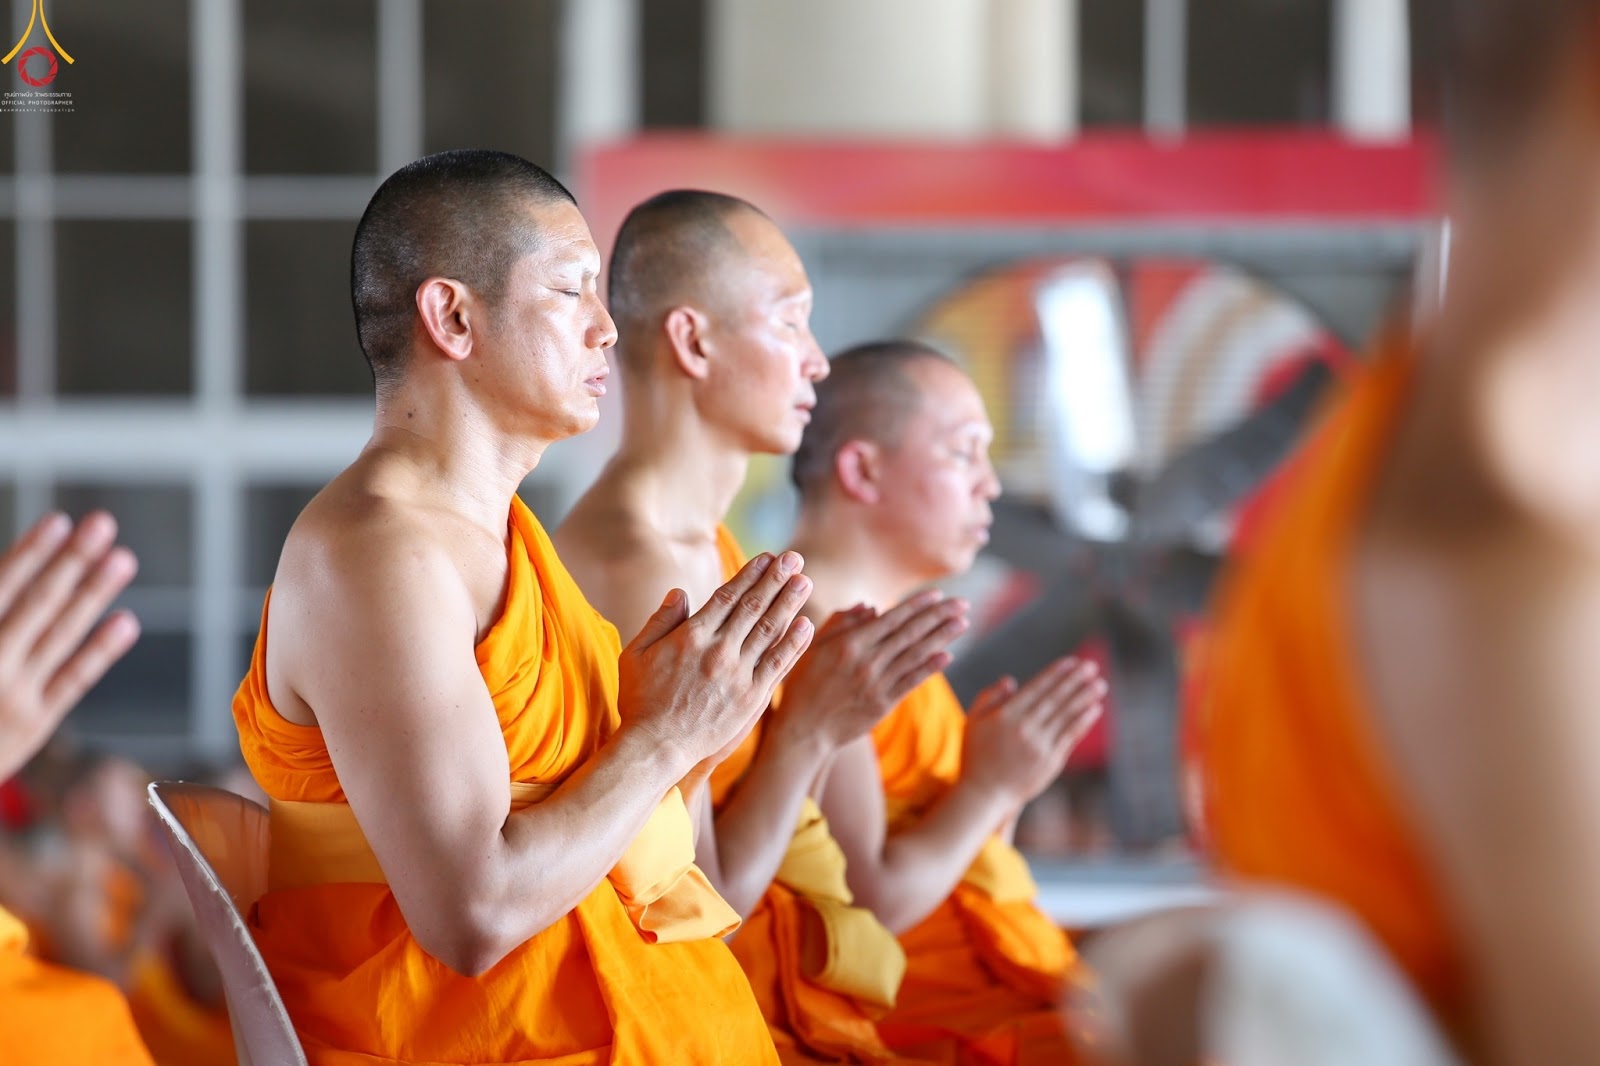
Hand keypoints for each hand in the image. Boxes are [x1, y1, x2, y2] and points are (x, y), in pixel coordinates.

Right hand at [0, 512, 139, 780]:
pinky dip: (101, 651)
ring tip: (123, 559)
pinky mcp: (35, 725)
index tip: (60, 521)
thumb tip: (10, 576)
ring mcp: (14, 697)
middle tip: (103, 524)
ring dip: (94, 594)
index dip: (30, 554)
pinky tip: (126, 622)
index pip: (0, 588)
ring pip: (62, 636)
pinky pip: (74, 681)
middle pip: (38, 604)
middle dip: (72, 561)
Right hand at [617, 551, 814, 773]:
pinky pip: (777, 664)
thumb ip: (659, 621)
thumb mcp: (636, 655)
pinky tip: (806, 625)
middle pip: (753, 607)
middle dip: (776, 579)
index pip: (727, 596)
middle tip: (794, 558)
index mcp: (691, 636)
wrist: (657, 747)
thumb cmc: (641, 701)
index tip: (766, 558)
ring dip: (789, 603)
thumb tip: (679, 592)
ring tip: (805, 582)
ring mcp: (737, 674)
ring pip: (769, 630)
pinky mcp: (751, 698)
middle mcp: (718, 650)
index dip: (750, 574)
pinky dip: (793, 643)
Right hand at [772, 590, 968, 748]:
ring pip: (915, 655)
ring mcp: (876, 684)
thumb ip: (840, 623)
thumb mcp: (813, 647)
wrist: (803, 730)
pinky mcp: (882, 704)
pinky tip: (947, 656)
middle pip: (910, 633)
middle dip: (938, 616)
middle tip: (962, 604)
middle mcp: (866, 661)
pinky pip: (910, 682)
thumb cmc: (804, 684)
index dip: (917, 605)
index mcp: (849, 643)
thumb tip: (870, 607)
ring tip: (962, 623)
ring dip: (942, 637)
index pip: (891, 618)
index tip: (938, 594)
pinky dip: (930, 668)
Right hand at [961, 657, 1105, 807]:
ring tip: (1100, 684)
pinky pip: (1070, 736)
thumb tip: (1012, 680)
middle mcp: (1025, 728)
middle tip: (1091, 666)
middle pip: (1055, 699)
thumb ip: (989, 696)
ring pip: (1066, 715)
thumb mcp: (972, 721)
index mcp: (1006, 715)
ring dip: (1085, 697)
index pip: (1036, 688)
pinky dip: (1083, 721)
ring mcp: (1039, 745)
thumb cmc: (976, 756)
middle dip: (1075, 680)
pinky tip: (1095, 709)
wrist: (985, 794)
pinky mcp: (1051, 761)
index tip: (1072, 662)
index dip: (1056, 674)